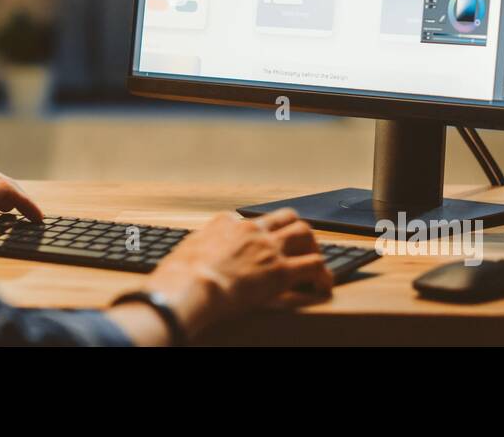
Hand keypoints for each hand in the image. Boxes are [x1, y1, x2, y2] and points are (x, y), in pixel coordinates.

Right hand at [134, 209, 331, 339]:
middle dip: (296, 229)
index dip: (262, 232)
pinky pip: (313, 266)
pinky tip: (323, 286)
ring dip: (313, 247)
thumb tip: (190, 254)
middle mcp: (251, 229)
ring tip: (316, 263)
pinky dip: (322, 275)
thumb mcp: (184, 251)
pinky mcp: (281, 270)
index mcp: (226, 223)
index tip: (264, 244)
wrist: (191, 285)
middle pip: (285, 217)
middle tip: (301, 245)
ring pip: (305, 234)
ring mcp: (268, 247)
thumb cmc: (180, 275)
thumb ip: (196, 248)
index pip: (251, 219)